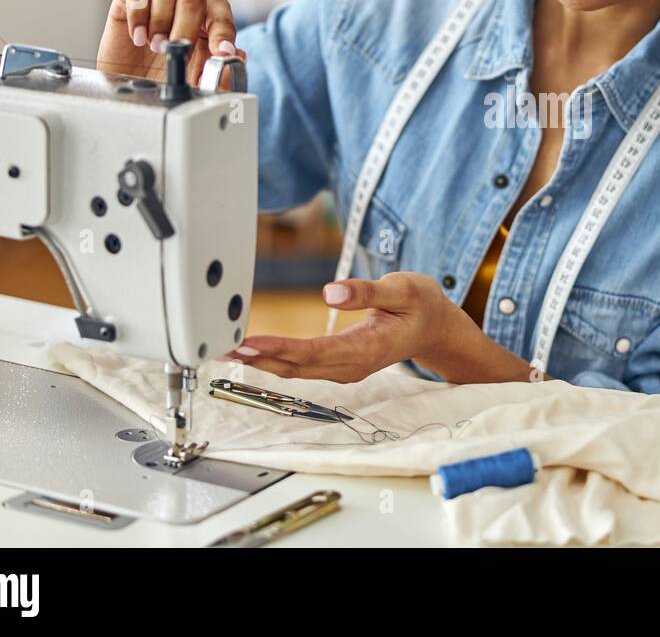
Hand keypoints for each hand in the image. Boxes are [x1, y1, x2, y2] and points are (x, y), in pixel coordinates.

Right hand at [96, 0, 244, 83]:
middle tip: (172, 50)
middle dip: (184, 26)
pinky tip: (136, 37)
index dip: (223, 29)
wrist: (128, 93)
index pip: (220, 11)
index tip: (221, 52)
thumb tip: (237, 56)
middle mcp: (183, 5)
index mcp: (206, 23)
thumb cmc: (163, 84)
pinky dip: (137, 10)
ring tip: (153, 44)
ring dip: (161, 14)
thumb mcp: (196, 88)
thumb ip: (220, 77)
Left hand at [227, 273, 477, 381]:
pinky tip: (256, 352)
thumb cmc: (421, 306)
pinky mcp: (339, 363)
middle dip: (260, 359)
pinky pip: (303, 365)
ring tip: (230, 351)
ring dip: (263, 362)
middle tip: (224, 348)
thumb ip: (368, 292)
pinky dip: (277, 359)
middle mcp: (352, 365)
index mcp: (367, 348)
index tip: (249, 343)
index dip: (279, 349)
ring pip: (297, 370)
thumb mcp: (403, 290)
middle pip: (298, 367)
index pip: (313, 352)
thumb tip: (330, 292)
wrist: (435, 327)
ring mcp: (345, 367)